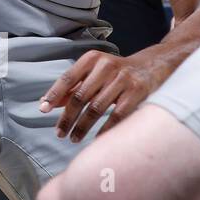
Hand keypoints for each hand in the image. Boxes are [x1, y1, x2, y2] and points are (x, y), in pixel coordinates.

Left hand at [39, 48, 171, 142]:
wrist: (155, 64)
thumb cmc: (118, 71)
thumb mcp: (95, 71)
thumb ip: (74, 85)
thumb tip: (50, 103)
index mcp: (92, 59)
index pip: (68, 78)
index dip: (54, 95)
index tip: (43, 110)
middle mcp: (106, 66)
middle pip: (80, 96)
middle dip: (67, 117)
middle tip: (59, 133)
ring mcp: (123, 79)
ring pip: (96, 108)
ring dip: (82, 126)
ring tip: (74, 138)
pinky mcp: (137, 93)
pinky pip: (117, 116)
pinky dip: (105, 130)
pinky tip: (97, 140)